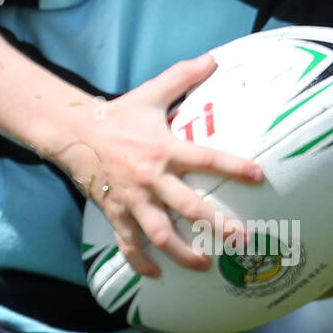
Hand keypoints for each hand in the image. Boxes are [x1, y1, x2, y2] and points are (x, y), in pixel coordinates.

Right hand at [50, 53, 261, 276]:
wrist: (73, 132)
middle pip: (188, 207)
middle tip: (242, 240)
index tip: (259, 177)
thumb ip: (183, 76)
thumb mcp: (151, 93)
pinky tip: (155, 274)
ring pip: (159, 233)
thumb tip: (212, 57)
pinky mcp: (115, 211)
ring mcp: (132, 199)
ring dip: (182, 253)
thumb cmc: (118, 114)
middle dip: (217, 226)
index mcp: (164, 149)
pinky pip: (128, 243)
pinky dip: (140, 261)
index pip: (206, 158)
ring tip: (204, 264)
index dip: (233, 167)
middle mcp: (151, 178)